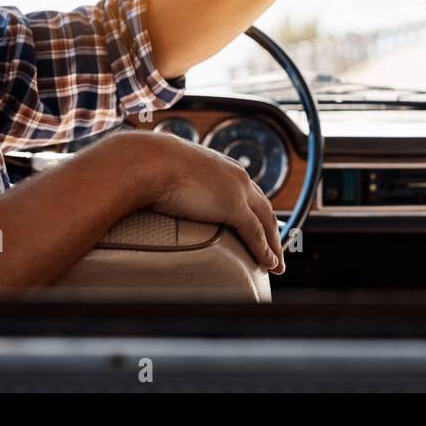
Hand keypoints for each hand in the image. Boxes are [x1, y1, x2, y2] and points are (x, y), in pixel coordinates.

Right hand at [130, 131, 284, 272]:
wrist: (149, 161)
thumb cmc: (150, 165)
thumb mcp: (170, 172)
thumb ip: (174, 181)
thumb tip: (161, 190)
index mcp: (221, 166)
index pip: (246, 190)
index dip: (255, 209)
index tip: (259, 223)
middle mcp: (235, 176)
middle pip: (263, 207)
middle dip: (272, 229)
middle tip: (276, 248)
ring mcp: (237, 191)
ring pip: (265, 222)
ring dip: (273, 244)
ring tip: (276, 264)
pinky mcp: (233, 207)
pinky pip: (256, 234)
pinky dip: (265, 251)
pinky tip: (269, 264)